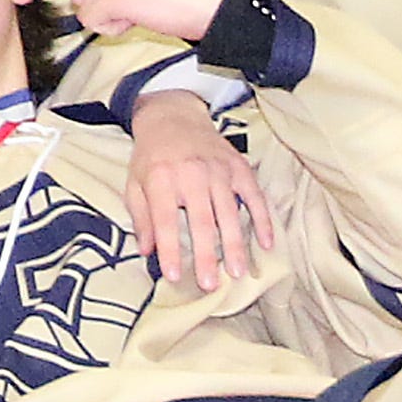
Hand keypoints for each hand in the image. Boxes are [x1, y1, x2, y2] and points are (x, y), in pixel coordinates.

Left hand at [123, 88, 276, 292]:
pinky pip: (255, 197)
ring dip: (235, 245)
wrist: (173, 118)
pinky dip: (263, 220)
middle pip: (201, 222)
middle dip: (207, 256)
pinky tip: (267, 243)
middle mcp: (191, 174)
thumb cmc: (152, 157)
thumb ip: (141, 217)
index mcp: (161, 179)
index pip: (165, 221)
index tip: (175, 275)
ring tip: (238, 272)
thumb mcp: (135, 183)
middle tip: (211, 284)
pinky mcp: (238, 167)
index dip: (170, 250)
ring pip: (230, 214)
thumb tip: (146, 251)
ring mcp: (218, 171)